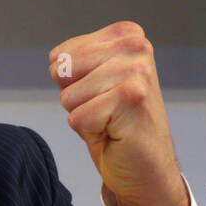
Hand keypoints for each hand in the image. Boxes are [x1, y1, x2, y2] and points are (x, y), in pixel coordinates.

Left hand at [48, 21, 188, 205]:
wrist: (147, 170)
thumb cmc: (117, 124)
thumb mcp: (90, 81)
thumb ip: (70, 64)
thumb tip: (59, 67)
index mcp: (126, 35)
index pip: (60, 55)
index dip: (72, 83)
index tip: (101, 95)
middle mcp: (136, 46)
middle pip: (62, 72)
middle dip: (76, 99)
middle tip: (106, 111)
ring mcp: (137, 72)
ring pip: (69, 96)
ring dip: (84, 116)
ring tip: (112, 121)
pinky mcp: (132, 99)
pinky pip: (78, 118)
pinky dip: (90, 133)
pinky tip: (116, 133)